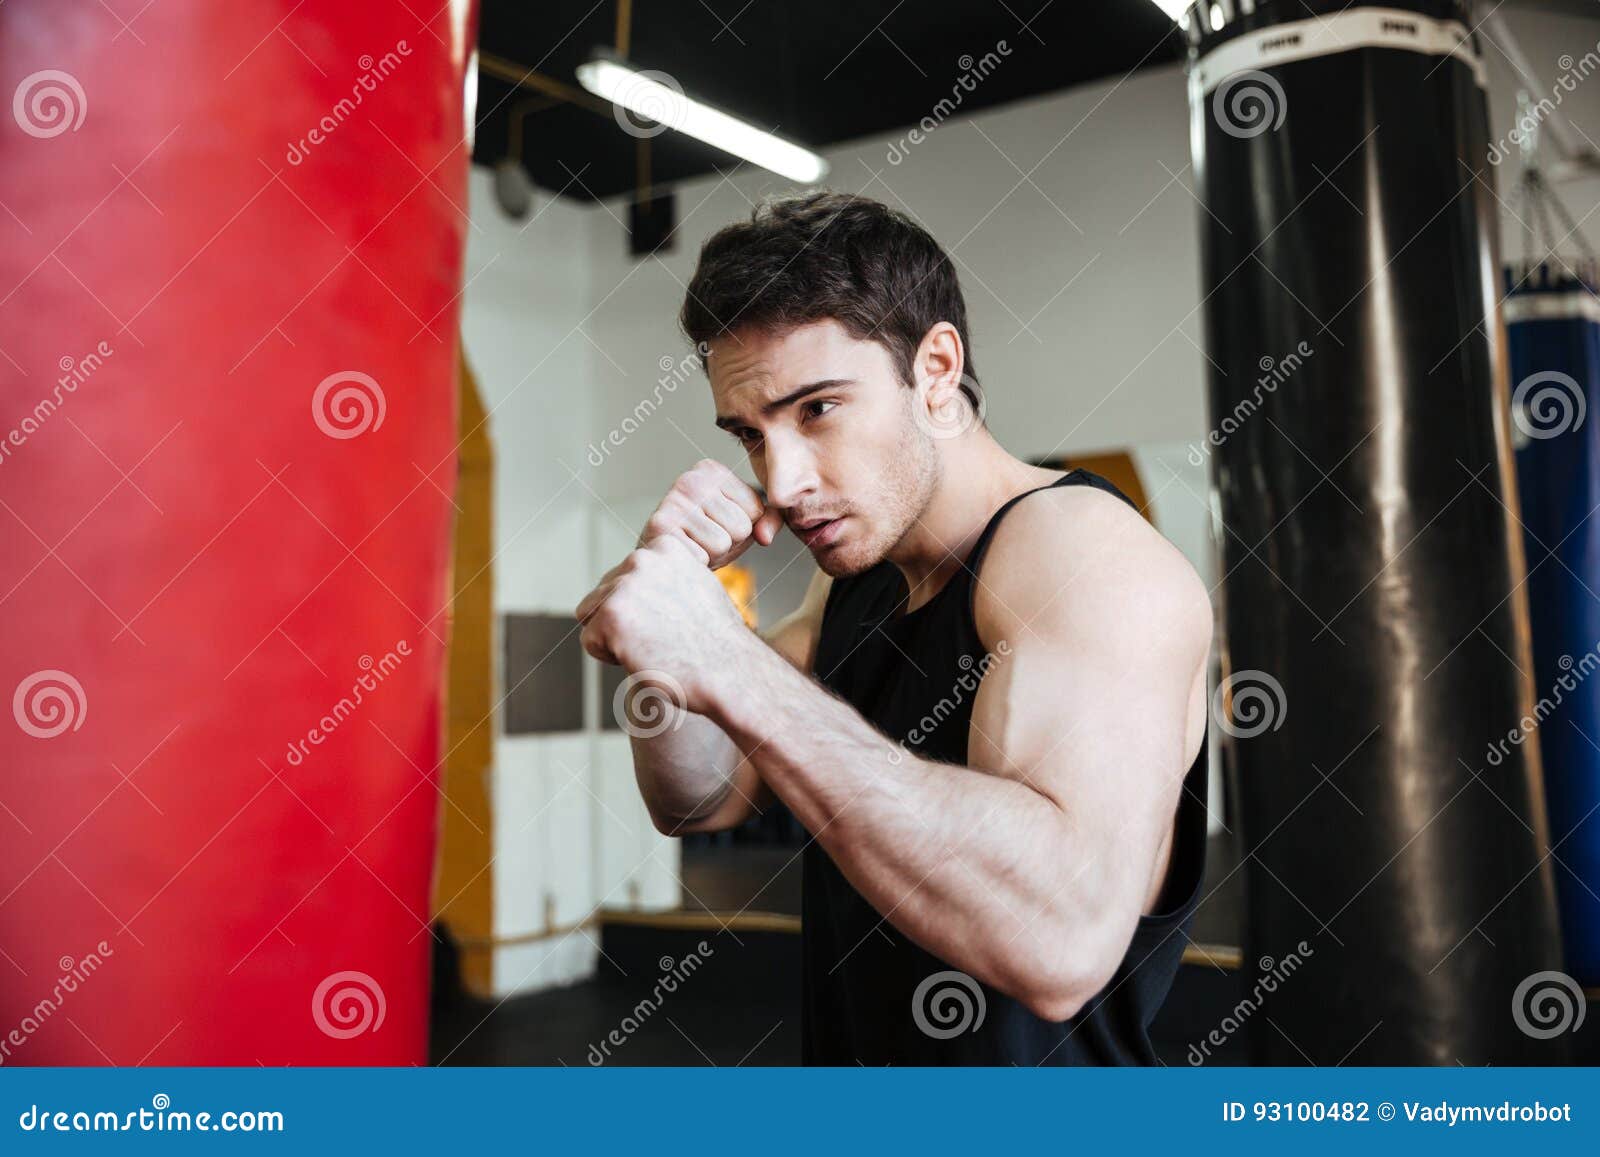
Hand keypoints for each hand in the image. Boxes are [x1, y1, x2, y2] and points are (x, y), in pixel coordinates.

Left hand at [574, 534, 756, 716]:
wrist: (729, 672)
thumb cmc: (717, 641)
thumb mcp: (695, 588)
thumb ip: (663, 578)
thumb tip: (634, 580)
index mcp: (665, 546)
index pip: (624, 575)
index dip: (641, 606)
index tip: (672, 620)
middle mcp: (642, 557)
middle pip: (603, 593)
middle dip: (624, 621)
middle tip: (662, 639)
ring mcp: (626, 585)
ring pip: (592, 615)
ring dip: (615, 637)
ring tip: (653, 647)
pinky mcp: (611, 615)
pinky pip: (590, 640)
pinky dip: (610, 656)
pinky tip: (644, 657)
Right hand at [636, 459, 783, 568]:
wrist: (663, 557)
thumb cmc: (705, 538)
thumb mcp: (742, 523)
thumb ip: (768, 522)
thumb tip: (764, 537)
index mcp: (713, 471)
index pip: (756, 509)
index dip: (743, 528)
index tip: (719, 525)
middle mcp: (691, 479)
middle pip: (741, 527)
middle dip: (728, 542)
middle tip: (704, 539)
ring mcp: (673, 501)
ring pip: (722, 543)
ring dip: (712, 554)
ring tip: (695, 545)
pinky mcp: (660, 526)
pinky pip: (701, 556)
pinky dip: (697, 563)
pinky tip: (683, 552)